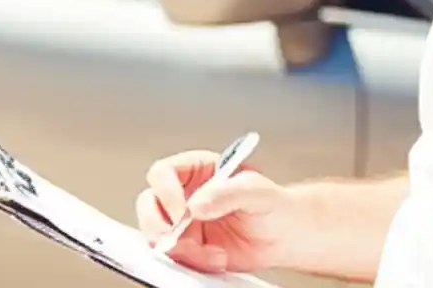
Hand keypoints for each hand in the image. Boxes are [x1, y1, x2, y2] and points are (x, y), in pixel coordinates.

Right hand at [136, 150, 293, 274]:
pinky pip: (175, 257)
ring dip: (181, 249)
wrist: (283, 235)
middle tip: (180, 238)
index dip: (165, 191)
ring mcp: (183, 223)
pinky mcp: (188, 248)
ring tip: (212, 252)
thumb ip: (228, 192)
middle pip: (148, 205)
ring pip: (157, 235)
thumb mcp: (256, 190)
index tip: (182, 211)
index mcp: (196, 170)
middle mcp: (183, 195)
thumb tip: (197, 204)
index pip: (163, 173)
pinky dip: (192, 263)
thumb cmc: (271, 203)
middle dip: (159, 226)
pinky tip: (217, 259)